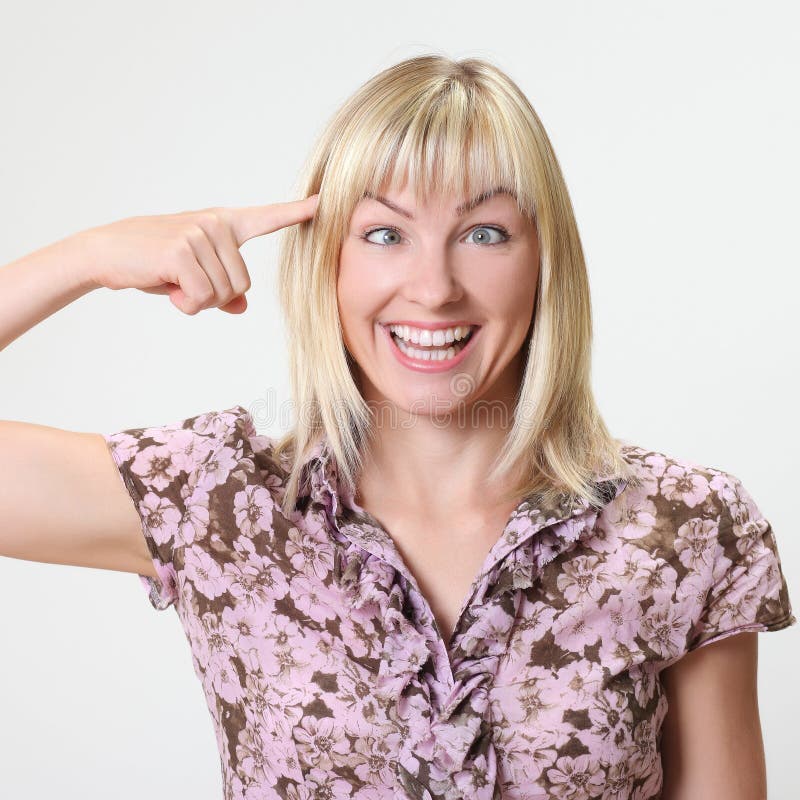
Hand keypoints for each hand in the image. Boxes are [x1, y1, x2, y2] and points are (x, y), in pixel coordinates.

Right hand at [76, 194, 318, 313]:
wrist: (106, 252)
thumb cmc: (154, 263)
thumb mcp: (193, 276)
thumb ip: (222, 290)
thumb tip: (241, 307)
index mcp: (222, 224)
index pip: (265, 218)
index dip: (294, 213)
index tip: (322, 203)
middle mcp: (215, 224)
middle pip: (243, 285)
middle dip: (215, 297)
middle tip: (185, 284)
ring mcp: (199, 234)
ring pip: (224, 293)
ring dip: (198, 301)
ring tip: (173, 281)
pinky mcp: (182, 252)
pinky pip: (203, 297)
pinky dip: (186, 303)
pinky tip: (167, 287)